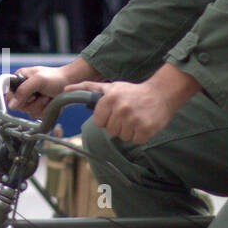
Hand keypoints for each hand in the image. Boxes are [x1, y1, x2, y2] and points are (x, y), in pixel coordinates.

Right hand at [10, 58, 102, 118]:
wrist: (71, 82)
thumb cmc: (55, 77)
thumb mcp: (38, 80)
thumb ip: (23, 91)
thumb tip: (11, 105)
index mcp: (19, 80)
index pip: (8, 96)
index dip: (17, 99)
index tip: (30, 96)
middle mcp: (24, 91)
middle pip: (20, 106)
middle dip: (33, 102)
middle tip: (42, 94)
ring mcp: (32, 100)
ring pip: (29, 112)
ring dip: (41, 106)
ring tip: (48, 96)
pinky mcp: (40, 108)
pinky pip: (38, 115)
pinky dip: (46, 110)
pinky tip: (50, 101)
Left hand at [73, 65, 201, 143]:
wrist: (162, 93)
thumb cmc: (133, 91)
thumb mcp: (110, 87)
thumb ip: (87, 88)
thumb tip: (66, 89)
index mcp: (109, 98)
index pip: (99, 121)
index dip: (107, 118)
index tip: (116, 111)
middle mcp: (121, 108)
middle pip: (110, 130)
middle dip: (118, 124)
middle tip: (128, 113)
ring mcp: (133, 119)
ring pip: (122, 136)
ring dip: (129, 130)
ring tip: (136, 117)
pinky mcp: (146, 129)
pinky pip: (135, 140)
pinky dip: (139, 135)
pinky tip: (143, 123)